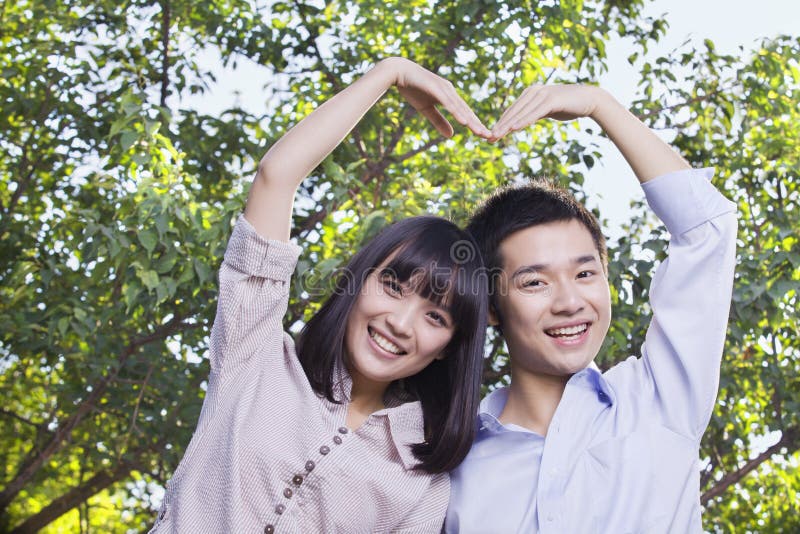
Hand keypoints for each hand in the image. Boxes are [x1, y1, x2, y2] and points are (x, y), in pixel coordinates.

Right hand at [380, 57, 490, 138]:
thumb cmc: (412, 89)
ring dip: (470, 121)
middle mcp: (450, 91)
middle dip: (477, 124)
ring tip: (480, 132)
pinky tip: (464, 121)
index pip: (464, 113)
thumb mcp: (426, 109)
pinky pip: (448, 103)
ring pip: (460, 108)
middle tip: (489, 136)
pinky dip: (457, 112)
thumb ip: (439, 121)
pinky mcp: (436, 88)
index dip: (474, 124)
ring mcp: (444, 89)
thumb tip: (451, 135)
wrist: (399, 71)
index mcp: (449, 96)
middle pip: (466, 111)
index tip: (484, 135)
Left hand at [490, 84, 605, 140]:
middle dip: (500, 125)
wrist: (589, 99)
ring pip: (521, 112)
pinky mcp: (551, 99)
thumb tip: (520, 122)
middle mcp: (533, 91)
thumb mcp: (546, 110)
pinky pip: (534, 112)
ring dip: (508, 125)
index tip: (490, 136)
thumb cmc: (567, 106)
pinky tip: (514, 129)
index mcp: (530, 93)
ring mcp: (542, 94)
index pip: (512, 110)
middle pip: (513, 111)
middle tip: (489, 138)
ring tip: (497, 135)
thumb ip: (533, 113)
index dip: (500, 123)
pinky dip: (523, 120)